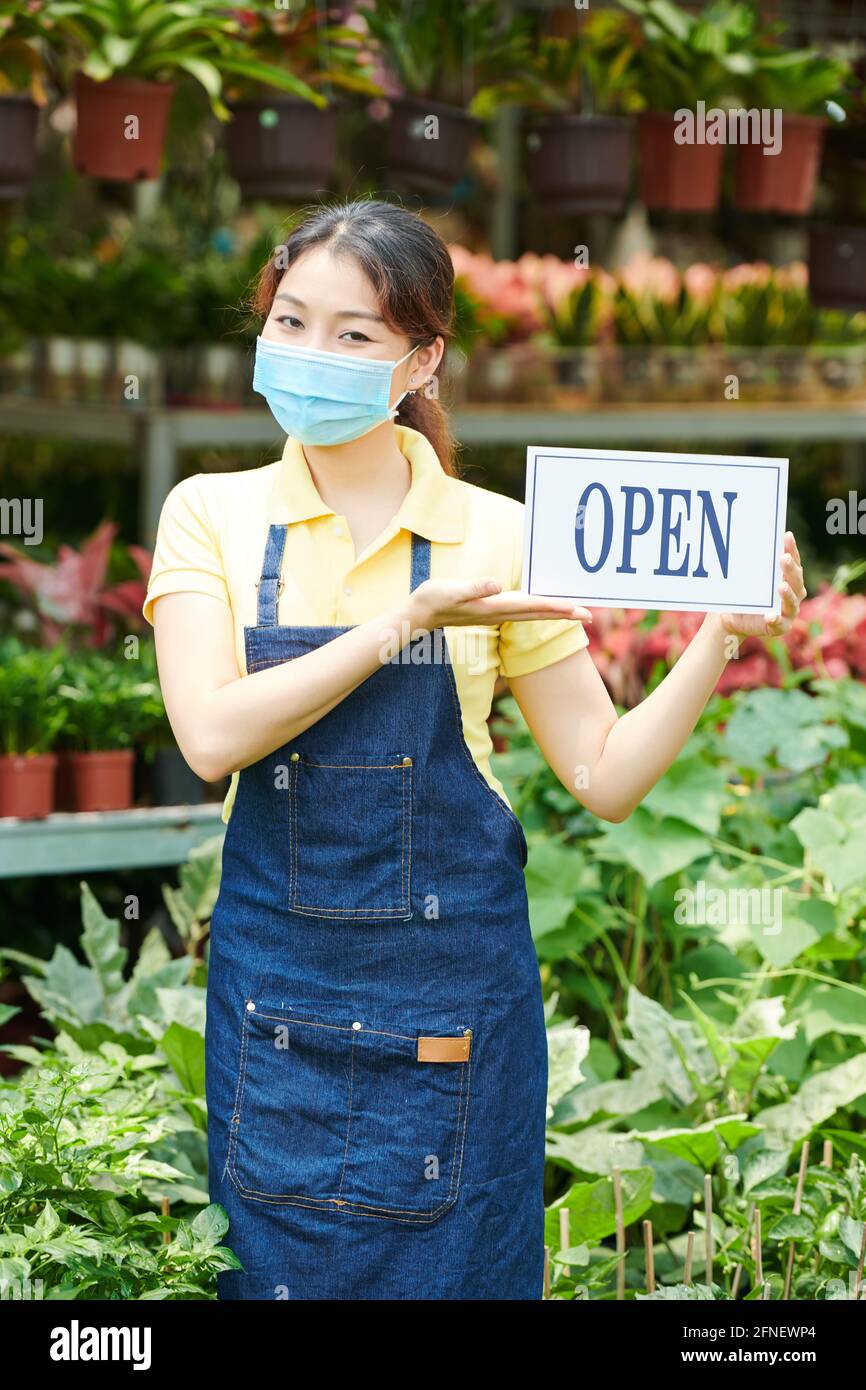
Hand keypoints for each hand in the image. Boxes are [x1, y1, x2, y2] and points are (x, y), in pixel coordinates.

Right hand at [407, 576, 592, 630]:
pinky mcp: (491, 609)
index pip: (534, 607)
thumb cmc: (433, 600)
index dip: (557, 607)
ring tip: (576, 612)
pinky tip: (545, 604)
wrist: (419, 615)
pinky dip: (540, 607)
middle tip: (591, 616)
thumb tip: (497, 585)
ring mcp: (496, 613)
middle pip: (540, 613)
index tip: (579, 610)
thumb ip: (473, 587)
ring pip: (534, 613)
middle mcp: (500, 612)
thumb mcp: (450, 590)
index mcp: (495, 607)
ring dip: (555, 612)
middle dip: (565, 614)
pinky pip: (523, 609)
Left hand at [718, 531, 805, 638]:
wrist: (732, 616)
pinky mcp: (780, 627)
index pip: (794, 562)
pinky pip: (780, 624)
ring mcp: (789, 612)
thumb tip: (752, 538)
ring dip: (787, 594)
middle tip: (784, 558)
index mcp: (790, 579)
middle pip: (796, 581)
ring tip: (781, 586)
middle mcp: (794, 594)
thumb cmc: (746, 593)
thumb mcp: (750, 578)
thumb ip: (757, 564)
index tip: (786, 536)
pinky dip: (776, 619)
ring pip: (792, 603)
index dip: (792, 549)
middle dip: (790, 569)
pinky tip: (770, 616)